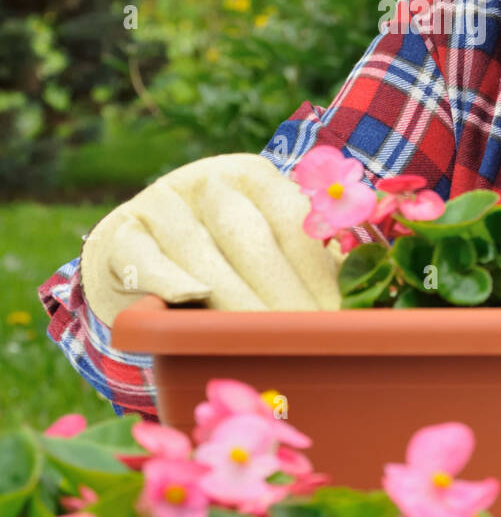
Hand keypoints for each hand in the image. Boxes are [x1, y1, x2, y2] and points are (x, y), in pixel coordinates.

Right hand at [81, 153, 343, 326]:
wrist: (137, 256)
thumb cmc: (223, 260)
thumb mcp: (264, 247)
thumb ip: (304, 264)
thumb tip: (364, 299)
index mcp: (253, 176)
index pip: (291, 219)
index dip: (315, 269)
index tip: (336, 316)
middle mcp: (207, 181)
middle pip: (249, 237)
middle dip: (280, 293)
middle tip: (306, 339)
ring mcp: (160, 204)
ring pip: (200, 252)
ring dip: (233, 298)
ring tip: (261, 338)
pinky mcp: (119, 233)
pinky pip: (144, 258)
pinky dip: (168, 279)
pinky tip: (193, 303)